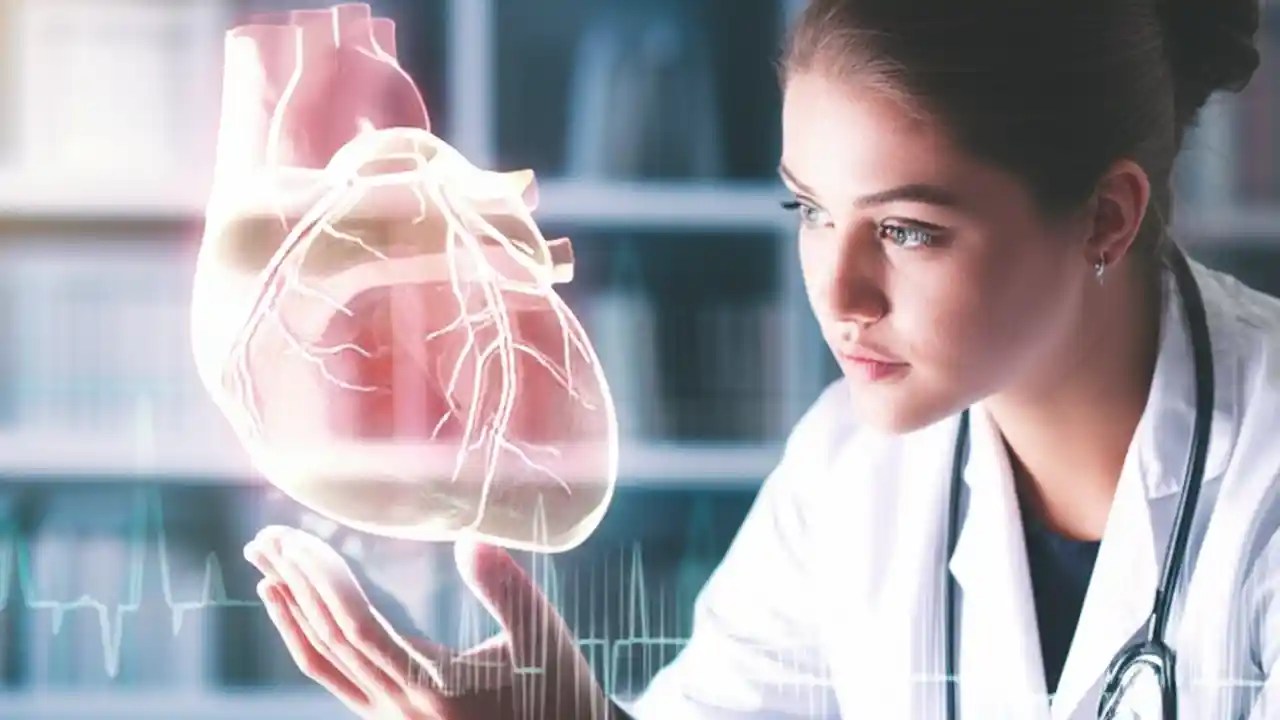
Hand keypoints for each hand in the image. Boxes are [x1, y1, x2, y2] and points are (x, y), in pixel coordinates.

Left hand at [244, 525, 621, 719]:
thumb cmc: (559, 695)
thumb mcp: (545, 640)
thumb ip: (509, 591)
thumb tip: (472, 539)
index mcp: (435, 685)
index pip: (358, 627)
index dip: (322, 583)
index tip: (297, 540)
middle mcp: (401, 706)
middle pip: (329, 639)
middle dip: (293, 584)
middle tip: (266, 537)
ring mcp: (392, 717)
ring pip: (322, 662)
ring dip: (290, 612)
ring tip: (264, 568)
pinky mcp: (393, 718)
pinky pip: (333, 678)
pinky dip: (307, 640)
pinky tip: (297, 613)